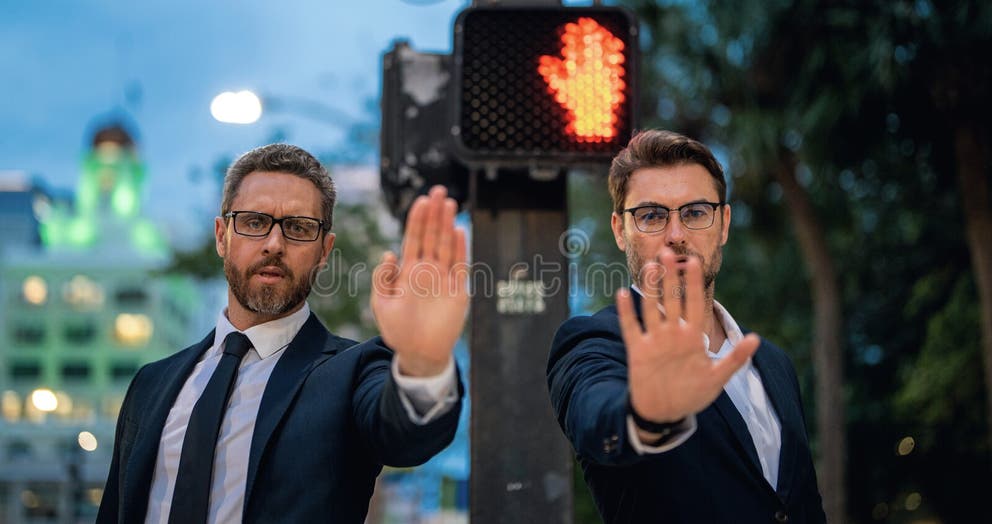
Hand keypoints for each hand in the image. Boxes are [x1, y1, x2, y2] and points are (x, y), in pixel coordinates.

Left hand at [371, 186, 468, 376]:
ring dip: (447, 224)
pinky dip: (460, 249)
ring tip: (449, 203)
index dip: (417, 219)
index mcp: (409, 271)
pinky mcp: (458, 291)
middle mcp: (428, 270)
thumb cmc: (398, 330)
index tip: (421, 200)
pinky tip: (459, 231)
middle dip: (434, 213)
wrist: (419, 354)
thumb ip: (382, 279)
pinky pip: (460, 266)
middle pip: (432, 236)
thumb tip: (388, 253)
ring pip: (447, 245)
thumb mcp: (381, 304)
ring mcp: (444, 279)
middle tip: (438, 190)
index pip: (414, 238)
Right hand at [618, 248, 758, 425]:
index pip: (695, 304)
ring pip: (651, 308)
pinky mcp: (638, 350)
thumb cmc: (692, 395)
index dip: (694, 284)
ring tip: (649, 267)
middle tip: (668, 252)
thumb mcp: (717, 378)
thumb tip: (757, 338)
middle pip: (672, 299)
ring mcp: (655, 340)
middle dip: (670, 277)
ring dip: (650, 288)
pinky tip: (623, 293)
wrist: (665, 413)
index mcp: (693, 337)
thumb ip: (736, 358)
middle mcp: (673, 334)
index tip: (695, 263)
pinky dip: (627, 312)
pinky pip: (631, 327)